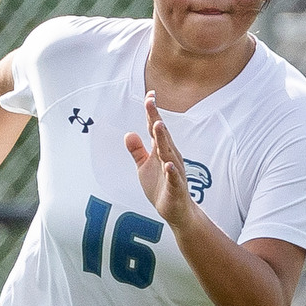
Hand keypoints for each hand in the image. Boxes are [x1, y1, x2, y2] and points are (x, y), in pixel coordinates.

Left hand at [124, 94, 195, 228]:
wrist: (176, 211)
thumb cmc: (161, 187)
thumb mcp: (144, 166)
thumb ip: (137, 150)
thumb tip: (128, 134)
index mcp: (162, 151)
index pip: (156, 128)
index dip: (152, 112)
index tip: (150, 94)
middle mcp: (170, 157)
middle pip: (162, 135)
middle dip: (156, 118)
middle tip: (150, 101)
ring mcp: (174, 172)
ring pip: (168, 153)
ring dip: (164, 139)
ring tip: (158, 125)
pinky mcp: (176, 188)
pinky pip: (174, 178)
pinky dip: (171, 171)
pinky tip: (167, 164)